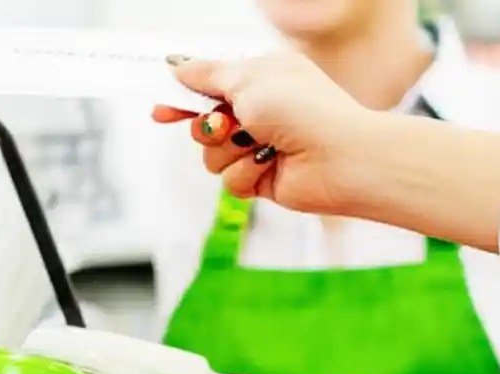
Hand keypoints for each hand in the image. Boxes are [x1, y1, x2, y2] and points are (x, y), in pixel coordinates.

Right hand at [152, 52, 374, 213]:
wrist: (339, 158)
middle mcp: (258, 113)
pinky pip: (229, 179)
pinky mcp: (260, 178)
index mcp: (260, 80)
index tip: (161, 110)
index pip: (208, 88)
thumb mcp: (248, 79)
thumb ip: (207, 75)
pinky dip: (246, 172)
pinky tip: (270, 165)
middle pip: (202, 125)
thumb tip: (178, 67)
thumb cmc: (302, 109)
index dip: (182, 99)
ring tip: (258, 145)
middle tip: (226, 125)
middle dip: (208, 127)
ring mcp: (258, 147)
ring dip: (230, 151)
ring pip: (211, 156)